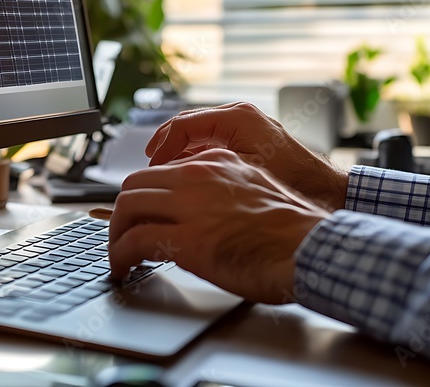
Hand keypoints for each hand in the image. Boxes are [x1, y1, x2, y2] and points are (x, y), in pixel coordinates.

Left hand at [108, 149, 328, 303]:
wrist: (313, 248)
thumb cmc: (295, 231)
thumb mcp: (257, 189)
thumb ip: (225, 189)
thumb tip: (206, 209)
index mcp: (216, 162)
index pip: (160, 171)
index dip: (143, 196)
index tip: (139, 214)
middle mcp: (198, 176)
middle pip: (135, 185)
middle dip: (121, 212)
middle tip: (121, 234)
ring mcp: (189, 206)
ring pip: (126, 208)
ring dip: (115, 233)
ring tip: (118, 253)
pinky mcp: (185, 239)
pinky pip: (133, 241)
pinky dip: (119, 255)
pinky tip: (123, 268)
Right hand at [146, 102, 348, 210]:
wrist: (325, 191)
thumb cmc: (293, 183)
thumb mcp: (241, 176)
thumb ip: (204, 170)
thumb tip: (172, 177)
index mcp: (237, 117)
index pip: (184, 124)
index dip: (163, 145)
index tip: (153, 166)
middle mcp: (240, 115)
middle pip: (188, 123)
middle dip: (166, 144)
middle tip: (151, 166)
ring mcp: (244, 124)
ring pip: (198, 131)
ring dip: (179, 149)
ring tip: (164, 170)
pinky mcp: (247, 137)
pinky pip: (212, 140)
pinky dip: (195, 153)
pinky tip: (187, 172)